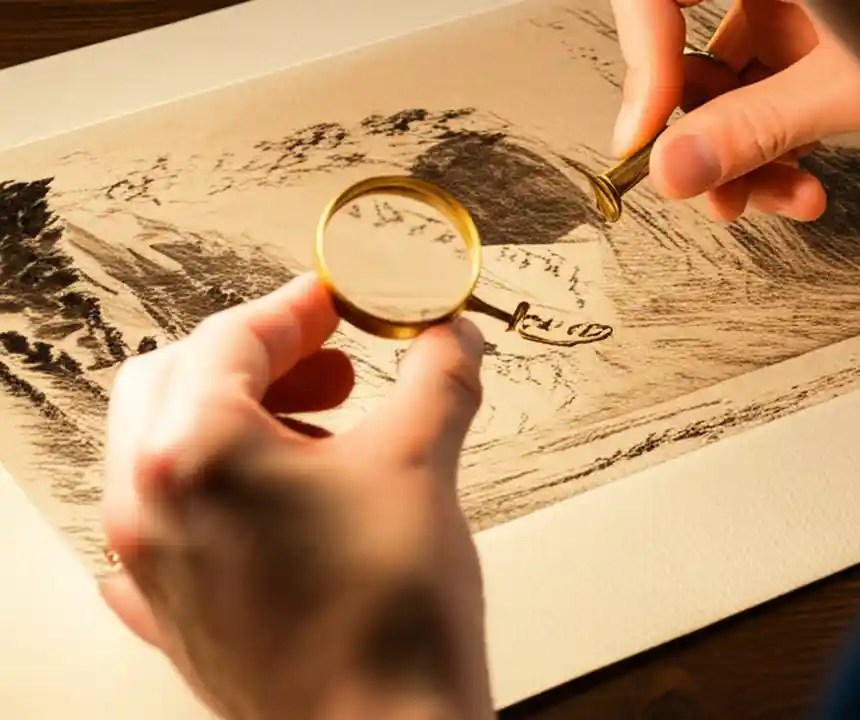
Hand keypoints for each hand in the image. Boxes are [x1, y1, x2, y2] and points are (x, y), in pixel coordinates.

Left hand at [98, 274, 492, 719]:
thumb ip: (437, 378)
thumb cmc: (388, 618)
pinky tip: (273, 508)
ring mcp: (154, 568)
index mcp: (194, 452)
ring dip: (240, 422)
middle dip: (259, 359)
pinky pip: (171, 530)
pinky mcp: (176, 617)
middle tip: (329, 362)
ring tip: (323, 434)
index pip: (232, 339)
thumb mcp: (423, 463)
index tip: (337, 303)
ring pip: (167, 454)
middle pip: (177, 384)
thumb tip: (449, 337)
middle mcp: (150, 507)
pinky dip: (217, 496)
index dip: (296, 309)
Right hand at [611, 0, 859, 220]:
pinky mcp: (825, 28)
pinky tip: (804, 182)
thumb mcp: (857, 79)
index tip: (647, 142)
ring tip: (782, 200)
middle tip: (712, 189)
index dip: (643, 63)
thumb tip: (675, 173)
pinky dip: (782, 139)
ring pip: (733, 74)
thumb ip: (758, 125)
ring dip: (747, 150)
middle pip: (688, 40)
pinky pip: (773, 83)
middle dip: (702, 129)